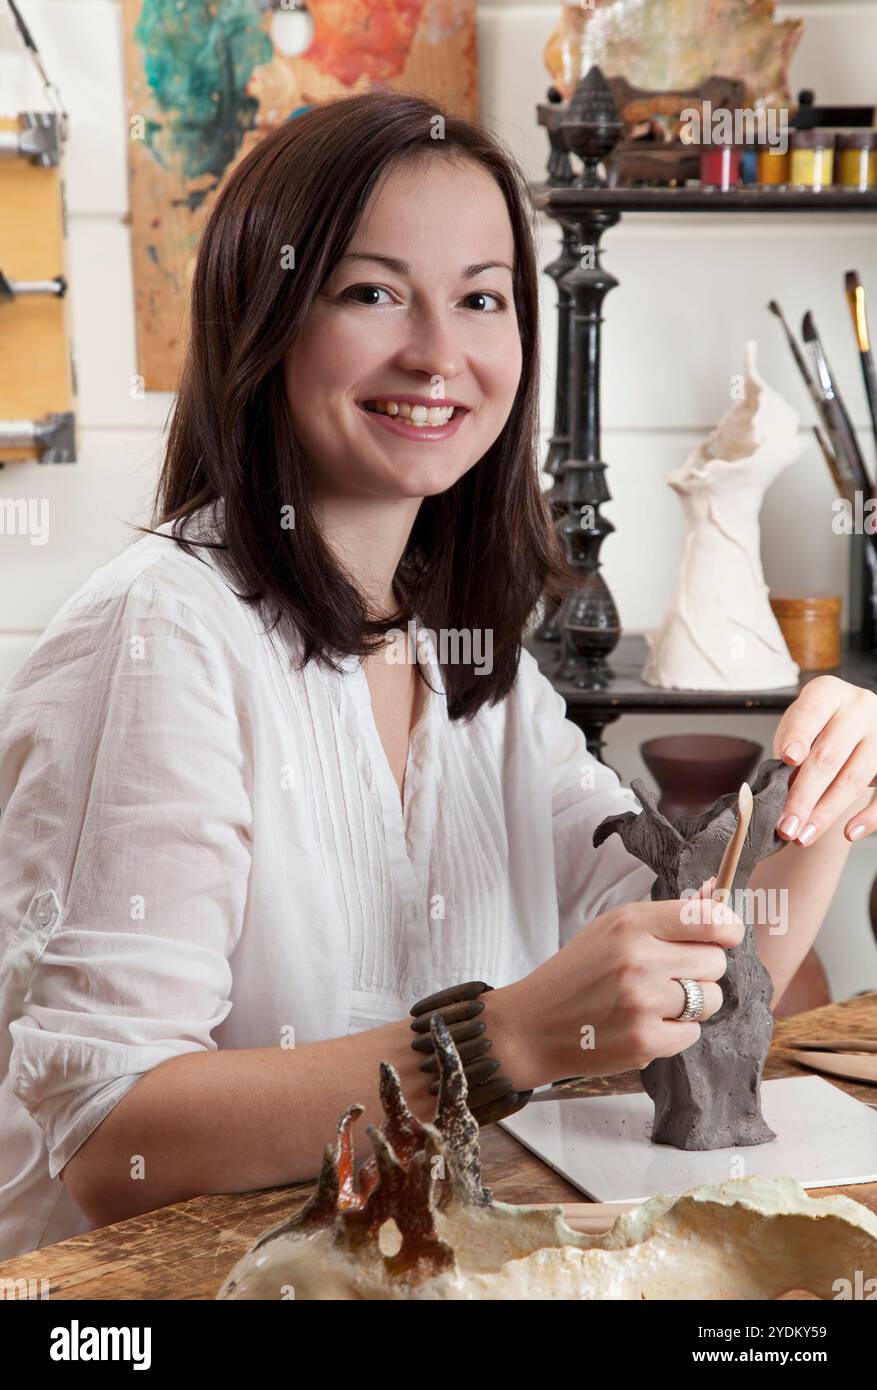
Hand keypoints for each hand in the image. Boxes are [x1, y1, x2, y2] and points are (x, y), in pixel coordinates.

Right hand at [489, 882, 743, 1090]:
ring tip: (657, 1000)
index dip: (727, 928)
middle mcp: (639, 960)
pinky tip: (645, 1023)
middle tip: (672, 974)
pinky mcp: (645, 1041)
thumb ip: (665, 919)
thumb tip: (719, 899)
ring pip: (710, 999)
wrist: (533, 1025)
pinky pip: (693, 1033)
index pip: (709, 920)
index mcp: (631, 923)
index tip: (725, 936)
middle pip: (716, 962)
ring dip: (693, 1002)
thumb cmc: (577, 972)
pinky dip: (675, 1030)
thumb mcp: (612, 928)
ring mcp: (642, 1003)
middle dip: (701, 969)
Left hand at [772, 675, 876, 845]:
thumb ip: (789, 751)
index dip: (799, 736)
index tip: (787, 759)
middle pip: (830, 755)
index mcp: (828, 693)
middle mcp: (860, 707)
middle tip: (785, 825)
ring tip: (803, 836)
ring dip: (827, 813)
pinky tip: (849, 832)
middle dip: (804, 795)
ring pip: (855, 778)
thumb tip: (778, 792)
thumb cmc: (817, 728)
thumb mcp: (798, 728)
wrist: (851, 726)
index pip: (812, 713)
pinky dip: (869, 817)